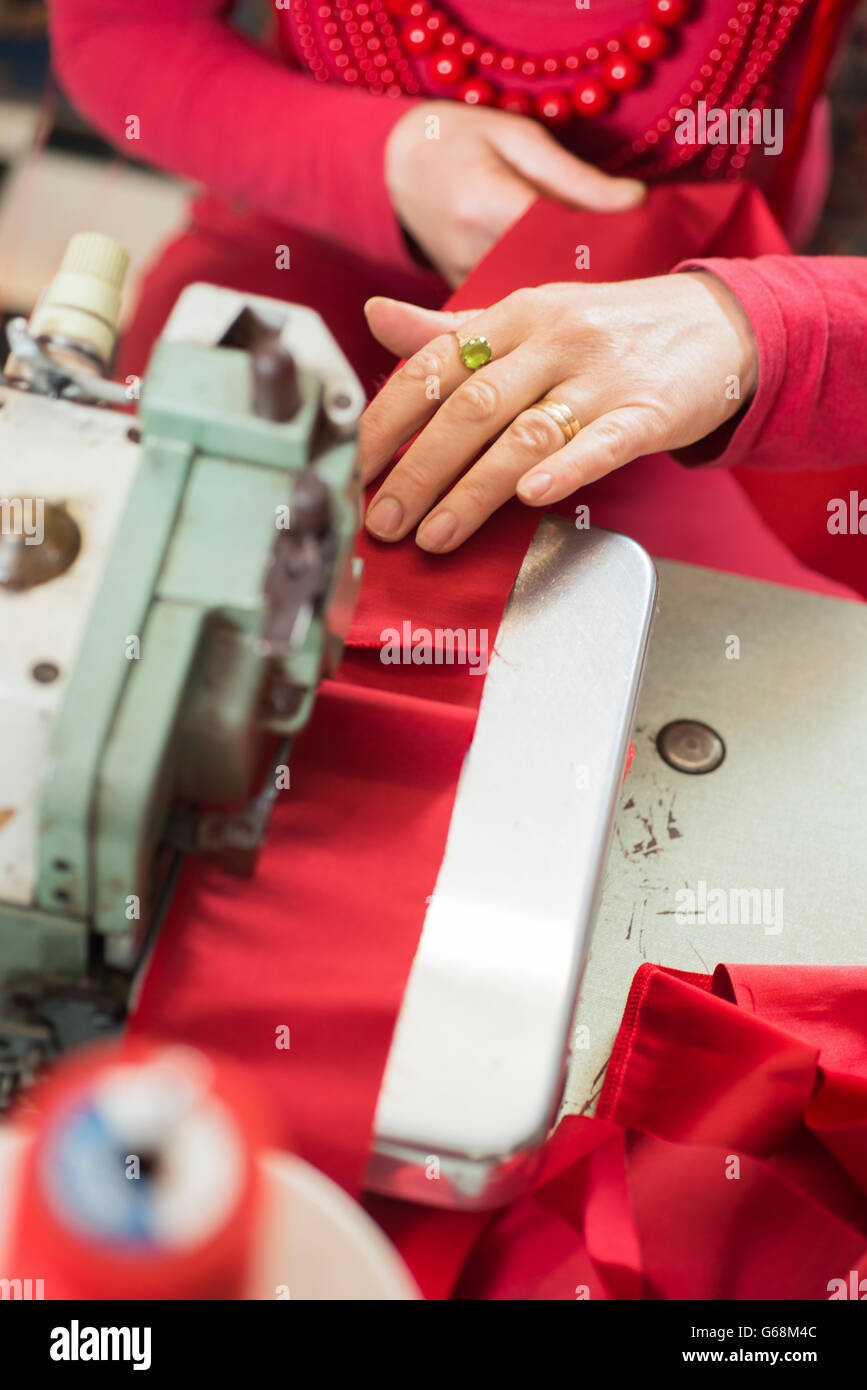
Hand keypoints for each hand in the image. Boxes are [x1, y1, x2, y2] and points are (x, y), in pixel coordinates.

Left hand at [359, 273, 758, 552]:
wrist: (718, 324)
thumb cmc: (608, 332)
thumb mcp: (529, 319)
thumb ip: (453, 332)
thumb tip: (374, 318)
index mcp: (517, 316)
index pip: (437, 367)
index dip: (389, 421)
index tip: (353, 467)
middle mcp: (554, 341)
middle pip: (472, 407)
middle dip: (419, 469)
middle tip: (384, 521)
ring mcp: (603, 377)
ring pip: (526, 434)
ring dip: (472, 491)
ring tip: (433, 537)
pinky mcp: (649, 412)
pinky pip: (603, 443)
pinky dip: (565, 469)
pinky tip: (531, 498)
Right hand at [385, 101, 645, 286]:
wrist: (396, 166)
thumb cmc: (461, 140)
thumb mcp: (519, 138)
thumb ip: (575, 177)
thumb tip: (635, 201)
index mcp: (485, 206)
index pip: (561, 241)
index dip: (603, 245)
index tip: (638, 245)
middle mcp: (471, 254)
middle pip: (550, 279)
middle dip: (589, 276)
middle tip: (629, 272)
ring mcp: (464, 282)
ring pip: (532, 301)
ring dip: (567, 293)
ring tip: (601, 283)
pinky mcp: (464, 298)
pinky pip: (512, 308)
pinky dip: (540, 300)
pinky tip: (565, 292)